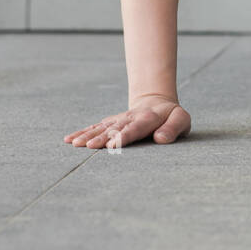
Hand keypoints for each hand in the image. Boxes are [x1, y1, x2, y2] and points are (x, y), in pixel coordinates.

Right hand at [64, 94, 191, 148]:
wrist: (157, 103)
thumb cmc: (171, 117)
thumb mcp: (181, 120)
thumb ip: (173, 129)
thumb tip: (161, 139)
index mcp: (148, 118)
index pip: (135, 128)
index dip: (123, 136)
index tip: (112, 144)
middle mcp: (130, 118)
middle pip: (114, 128)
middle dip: (101, 137)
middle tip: (88, 146)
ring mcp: (118, 120)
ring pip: (102, 127)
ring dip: (88, 135)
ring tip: (74, 144)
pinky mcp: (110, 122)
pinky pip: (95, 127)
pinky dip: (82, 132)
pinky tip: (69, 139)